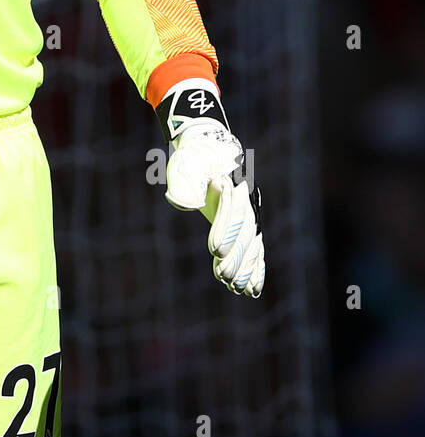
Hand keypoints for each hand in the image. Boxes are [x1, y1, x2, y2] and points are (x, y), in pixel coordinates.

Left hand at [156, 81, 264, 297]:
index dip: (225, 230)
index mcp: (232, 182)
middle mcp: (245, 199)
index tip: (214, 250)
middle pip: (245, 231)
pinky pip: (254, 247)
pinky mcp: (245, 222)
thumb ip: (184, 179)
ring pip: (252, 243)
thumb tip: (181, 201)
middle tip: (223, 278)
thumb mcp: (186, 161)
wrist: (208, 146)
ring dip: (245, 267)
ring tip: (235, 288)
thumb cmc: (194, 154)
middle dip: (236, 255)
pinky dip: (254, 268)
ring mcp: (248, 211)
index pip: (231, 209)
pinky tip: (251, 289)